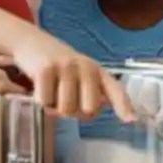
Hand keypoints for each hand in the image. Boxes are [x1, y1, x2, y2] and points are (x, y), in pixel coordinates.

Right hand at [9, 31, 135, 121]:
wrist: (30, 42)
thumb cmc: (58, 67)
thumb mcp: (80, 75)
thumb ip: (93, 94)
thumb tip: (104, 113)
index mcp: (97, 71)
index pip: (116, 90)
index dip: (124, 106)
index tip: (131, 120)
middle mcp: (86, 67)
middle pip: (88, 111)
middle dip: (74, 113)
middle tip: (64, 100)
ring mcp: (66, 67)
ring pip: (65, 109)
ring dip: (54, 108)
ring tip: (51, 92)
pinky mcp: (46, 69)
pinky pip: (45, 102)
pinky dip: (40, 101)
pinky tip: (39, 88)